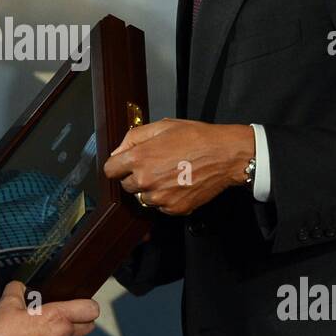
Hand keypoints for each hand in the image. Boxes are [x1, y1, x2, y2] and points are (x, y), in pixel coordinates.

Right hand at [0, 281, 98, 335]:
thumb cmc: (1, 331)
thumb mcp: (8, 300)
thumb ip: (18, 288)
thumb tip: (19, 286)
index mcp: (58, 317)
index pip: (91, 309)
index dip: (87, 303)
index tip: (78, 300)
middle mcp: (63, 335)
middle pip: (90, 327)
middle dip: (83, 319)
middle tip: (68, 312)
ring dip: (71, 333)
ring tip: (54, 326)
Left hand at [103, 118, 254, 215]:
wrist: (224, 154)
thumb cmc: (196, 137)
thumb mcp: (162, 126)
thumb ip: (134, 138)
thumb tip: (118, 151)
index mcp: (139, 158)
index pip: (110, 170)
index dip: (118, 165)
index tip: (125, 165)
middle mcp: (146, 180)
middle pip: (126, 186)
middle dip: (136, 176)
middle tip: (154, 166)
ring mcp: (160, 197)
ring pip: (143, 197)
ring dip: (151, 189)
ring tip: (169, 174)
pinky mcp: (174, 208)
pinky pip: (160, 206)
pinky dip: (166, 198)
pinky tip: (178, 184)